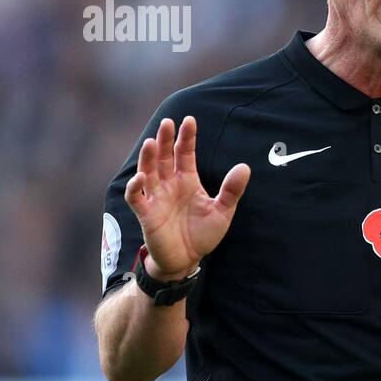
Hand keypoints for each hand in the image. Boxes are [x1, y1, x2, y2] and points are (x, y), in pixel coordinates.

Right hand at [124, 116, 250, 279]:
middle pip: (164, 157)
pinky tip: (140, 177)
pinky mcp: (146, 214)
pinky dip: (135, 187)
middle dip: (165, 140)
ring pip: (148, 172)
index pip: (185, 153)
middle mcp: (169, 185)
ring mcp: (156, 198)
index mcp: (187, 180)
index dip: (186, 137)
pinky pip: (136, 198)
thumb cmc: (202, 234)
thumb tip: (244, 167)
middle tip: (167, 122)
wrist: (187, 260)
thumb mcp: (222, 211)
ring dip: (148, 158)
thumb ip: (231, 190)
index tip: (189, 120)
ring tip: (151, 142)